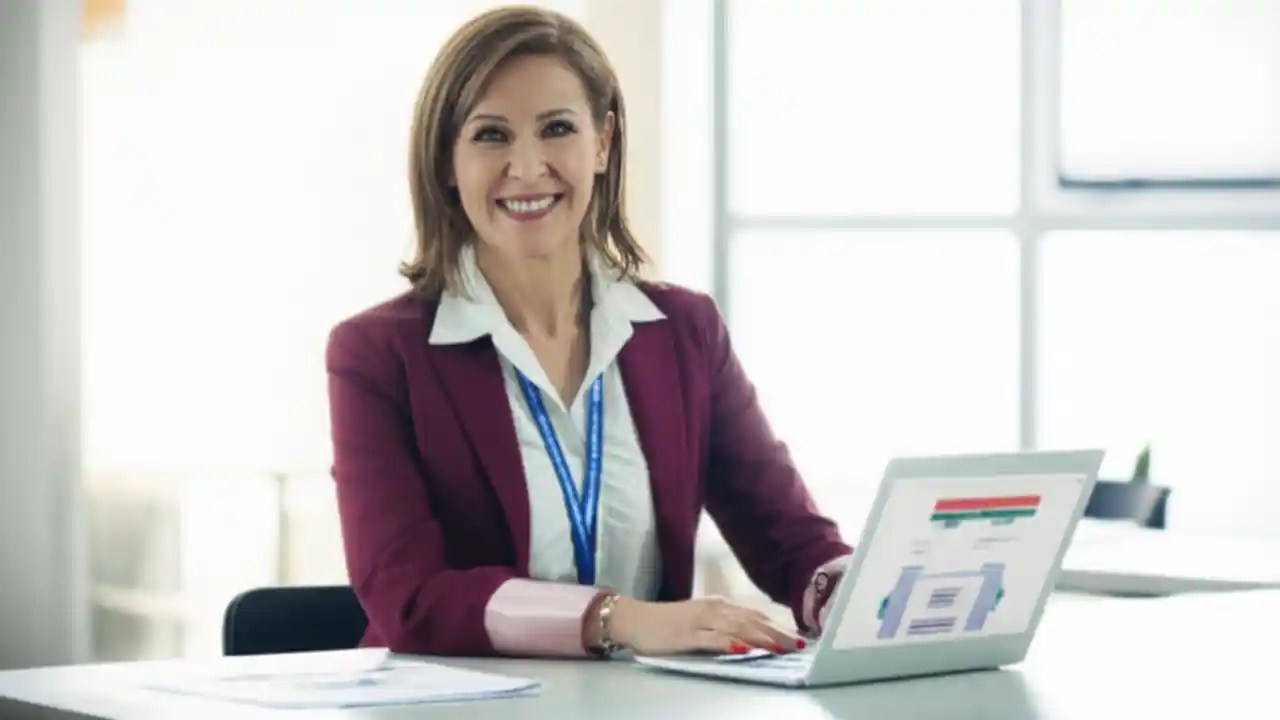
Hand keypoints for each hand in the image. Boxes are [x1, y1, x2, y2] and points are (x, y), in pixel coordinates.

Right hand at [608, 596, 805, 655]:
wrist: (634, 619)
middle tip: (800, 645)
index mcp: (719, 606)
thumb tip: (753, 639)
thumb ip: (725, 627)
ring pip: (737, 628)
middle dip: (778, 633)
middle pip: (752, 621)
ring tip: (781, 647)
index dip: (779, 625)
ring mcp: (700, 621)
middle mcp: (714, 609)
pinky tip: (742, 649)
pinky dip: (729, 643)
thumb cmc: (668, 623)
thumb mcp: (702, 622)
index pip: (755, 615)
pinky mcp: (686, 635)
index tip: (800, 636)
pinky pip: (711, 639)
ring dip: (760, 638)